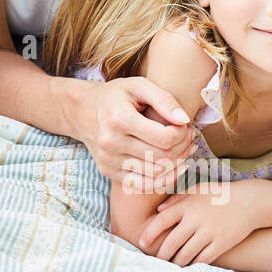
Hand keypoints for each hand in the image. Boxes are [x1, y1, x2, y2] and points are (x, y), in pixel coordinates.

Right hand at [65, 77, 192, 190]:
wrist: (83, 110)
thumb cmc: (116, 96)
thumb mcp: (138, 86)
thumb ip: (164, 100)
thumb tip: (184, 120)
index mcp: (119, 119)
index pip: (165, 138)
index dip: (182, 134)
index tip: (184, 125)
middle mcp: (111, 142)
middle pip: (162, 158)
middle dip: (182, 149)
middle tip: (189, 138)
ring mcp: (107, 160)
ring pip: (156, 174)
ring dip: (176, 164)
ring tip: (182, 149)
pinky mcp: (107, 171)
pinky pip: (142, 185)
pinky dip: (162, 179)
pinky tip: (172, 167)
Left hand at [137, 183, 259, 265]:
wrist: (250, 202)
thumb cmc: (219, 194)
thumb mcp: (197, 189)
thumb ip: (177, 198)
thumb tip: (158, 210)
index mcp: (187, 205)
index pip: (162, 221)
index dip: (150, 233)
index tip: (142, 243)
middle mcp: (196, 219)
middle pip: (172, 242)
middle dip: (161, 254)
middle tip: (155, 262)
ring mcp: (209, 232)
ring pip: (186, 253)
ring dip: (176, 263)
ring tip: (169, 268)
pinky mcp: (222, 243)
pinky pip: (203, 258)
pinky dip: (194, 265)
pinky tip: (188, 268)